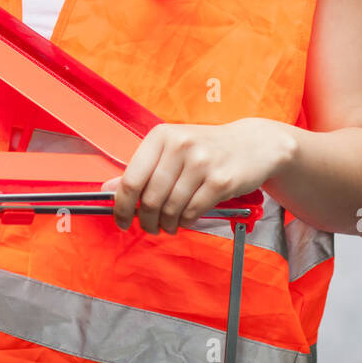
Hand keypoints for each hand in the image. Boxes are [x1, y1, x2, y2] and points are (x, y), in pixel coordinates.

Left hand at [101, 119, 293, 234]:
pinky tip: (187, 218)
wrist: (254, 144)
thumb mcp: (171, 152)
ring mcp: (202, 162)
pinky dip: (186, 222)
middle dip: (146, 221)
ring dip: (167, 224)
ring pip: (170, 208)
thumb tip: (107, 190)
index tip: (121, 221)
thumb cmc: (208, 149)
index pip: (131, 180)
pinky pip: (192, 212)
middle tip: (150, 227)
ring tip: (170, 225)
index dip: (122, 207)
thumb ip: (141, 170)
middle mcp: (181, 145)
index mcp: (162, 136)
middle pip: (150, 198)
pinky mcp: (221, 180)